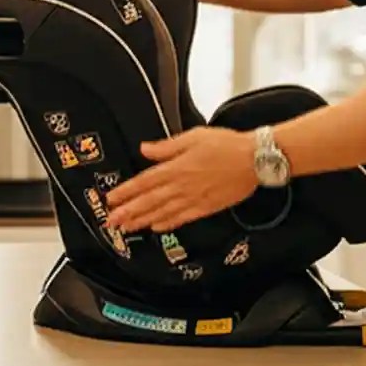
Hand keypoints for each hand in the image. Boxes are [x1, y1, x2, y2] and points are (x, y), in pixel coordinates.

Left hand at [104, 126, 258, 232]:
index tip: (111, 200)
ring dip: (142, 221)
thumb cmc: (226, 144)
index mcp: (176, 167)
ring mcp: (194, 199)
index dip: (126, 192)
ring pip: (162, 213)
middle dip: (128, 212)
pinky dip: (167, 224)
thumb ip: (167, 147)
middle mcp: (182, 186)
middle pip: (149, 201)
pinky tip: (156, 228)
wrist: (255, 159)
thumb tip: (144, 149)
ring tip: (126, 228)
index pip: (144, 182)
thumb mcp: (193, 136)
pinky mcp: (206, 207)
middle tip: (111, 222)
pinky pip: (182, 218)